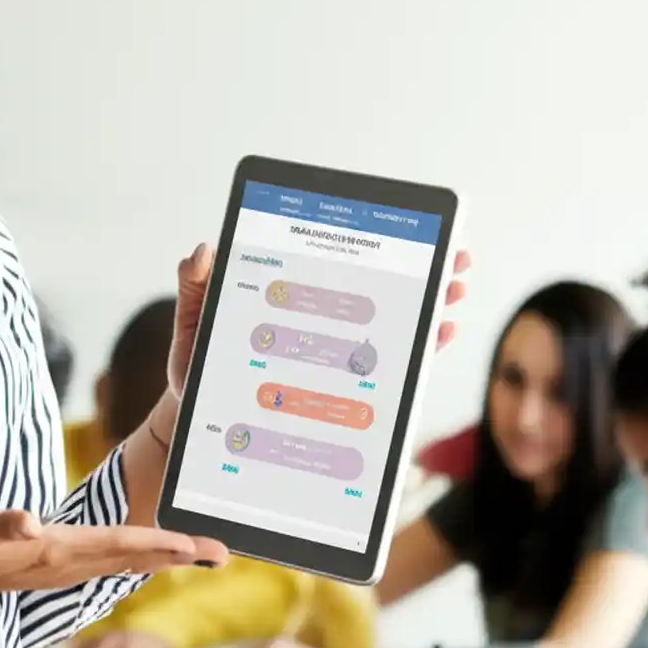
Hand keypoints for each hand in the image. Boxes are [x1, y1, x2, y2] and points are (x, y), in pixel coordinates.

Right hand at [0, 510, 222, 617]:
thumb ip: (0, 528)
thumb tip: (30, 524)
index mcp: (57, 553)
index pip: (119, 546)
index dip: (158, 544)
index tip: (195, 544)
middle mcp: (69, 564)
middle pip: (136, 559)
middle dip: (180, 555)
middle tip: (224, 551)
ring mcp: (66, 570)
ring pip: (128, 563)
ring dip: (166, 557)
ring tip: (201, 551)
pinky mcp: (59, 567)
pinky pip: (112, 562)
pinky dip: (139, 556)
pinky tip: (152, 554)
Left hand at [167, 246, 472, 398]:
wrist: (203, 418)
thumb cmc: (198, 369)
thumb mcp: (194, 324)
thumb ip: (196, 285)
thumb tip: (204, 248)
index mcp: (289, 293)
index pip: (338, 261)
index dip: (375, 243)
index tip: (412, 229)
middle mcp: (319, 318)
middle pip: (377, 288)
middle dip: (422, 271)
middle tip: (454, 259)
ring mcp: (333, 350)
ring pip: (391, 322)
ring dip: (429, 304)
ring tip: (452, 290)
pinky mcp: (339, 384)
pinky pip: (387, 364)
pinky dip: (417, 348)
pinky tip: (437, 333)